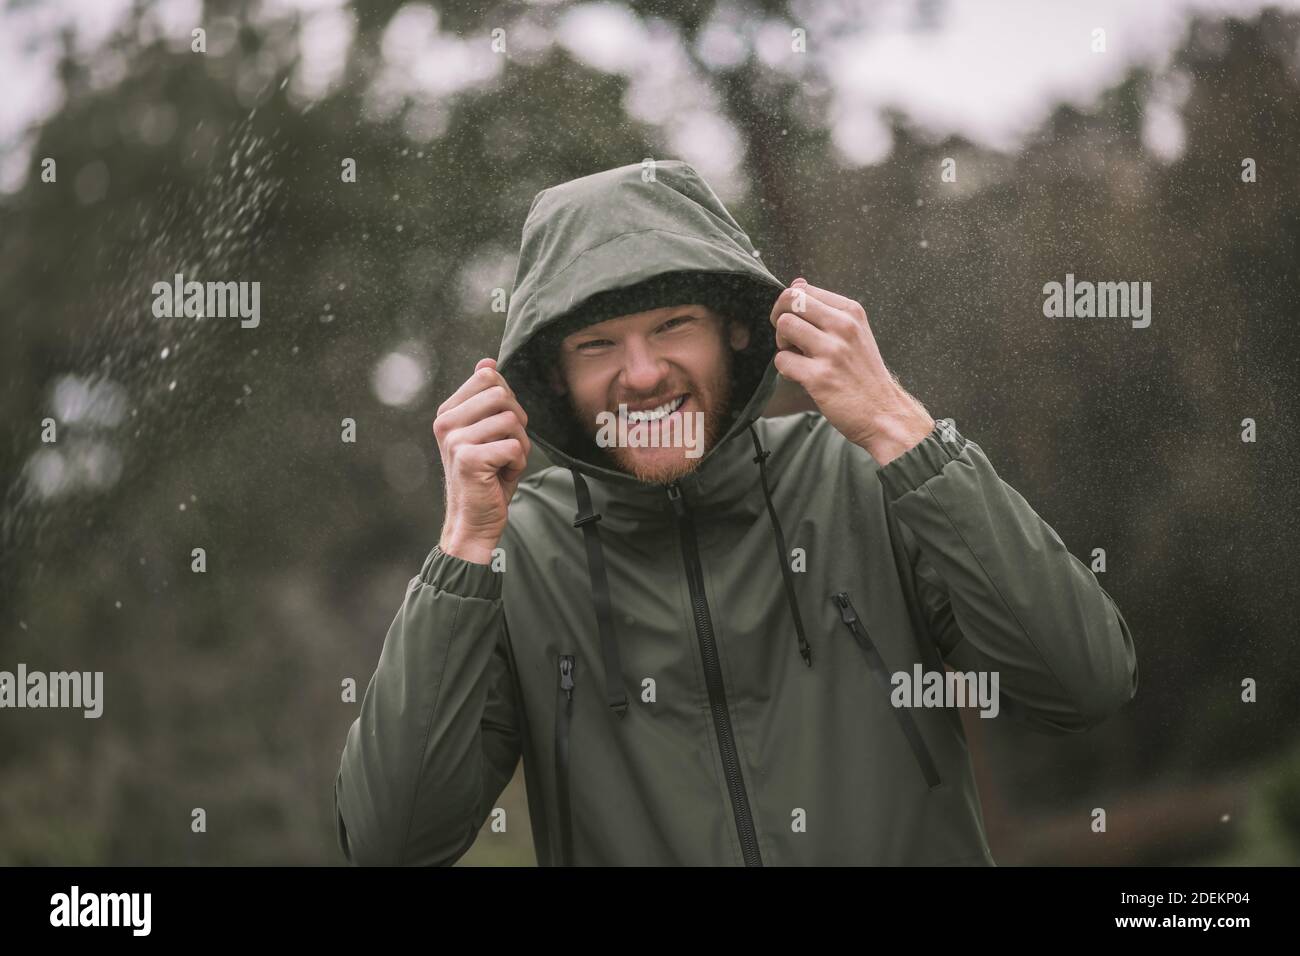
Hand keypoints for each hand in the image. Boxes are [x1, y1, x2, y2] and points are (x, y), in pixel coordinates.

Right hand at [433, 358, 530, 563]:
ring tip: (502, 463)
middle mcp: (446, 422)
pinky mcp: (468, 459)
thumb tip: (487, 361)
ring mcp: (454, 440)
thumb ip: (486, 397)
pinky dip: (518, 464)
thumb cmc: (486, 476)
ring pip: (512, 421)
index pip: (489, 377)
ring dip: (519, 445)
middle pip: (503, 395)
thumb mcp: (487, 431)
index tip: (498, 428)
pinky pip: (515, 447)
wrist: (474, 520)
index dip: (508, 401)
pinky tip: (501, 475)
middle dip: (517, 423)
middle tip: (505, 447)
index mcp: (448, 411)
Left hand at [769, 278, 934, 466]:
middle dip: (779, 318)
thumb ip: (826, 310)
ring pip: (784, 326)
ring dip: (782, 344)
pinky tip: (802, 377)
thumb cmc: (864, 374)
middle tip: (788, 339)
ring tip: (797, 357)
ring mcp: (832, 351)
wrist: (885, 413)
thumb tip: (797, 283)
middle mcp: (843, 326)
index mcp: (851, 312)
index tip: (796, 323)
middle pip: (790, 301)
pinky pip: (782, 360)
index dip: (789, 306)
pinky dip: (786, 369)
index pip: (803, 289)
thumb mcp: (855, 333)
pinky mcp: (820, 376)